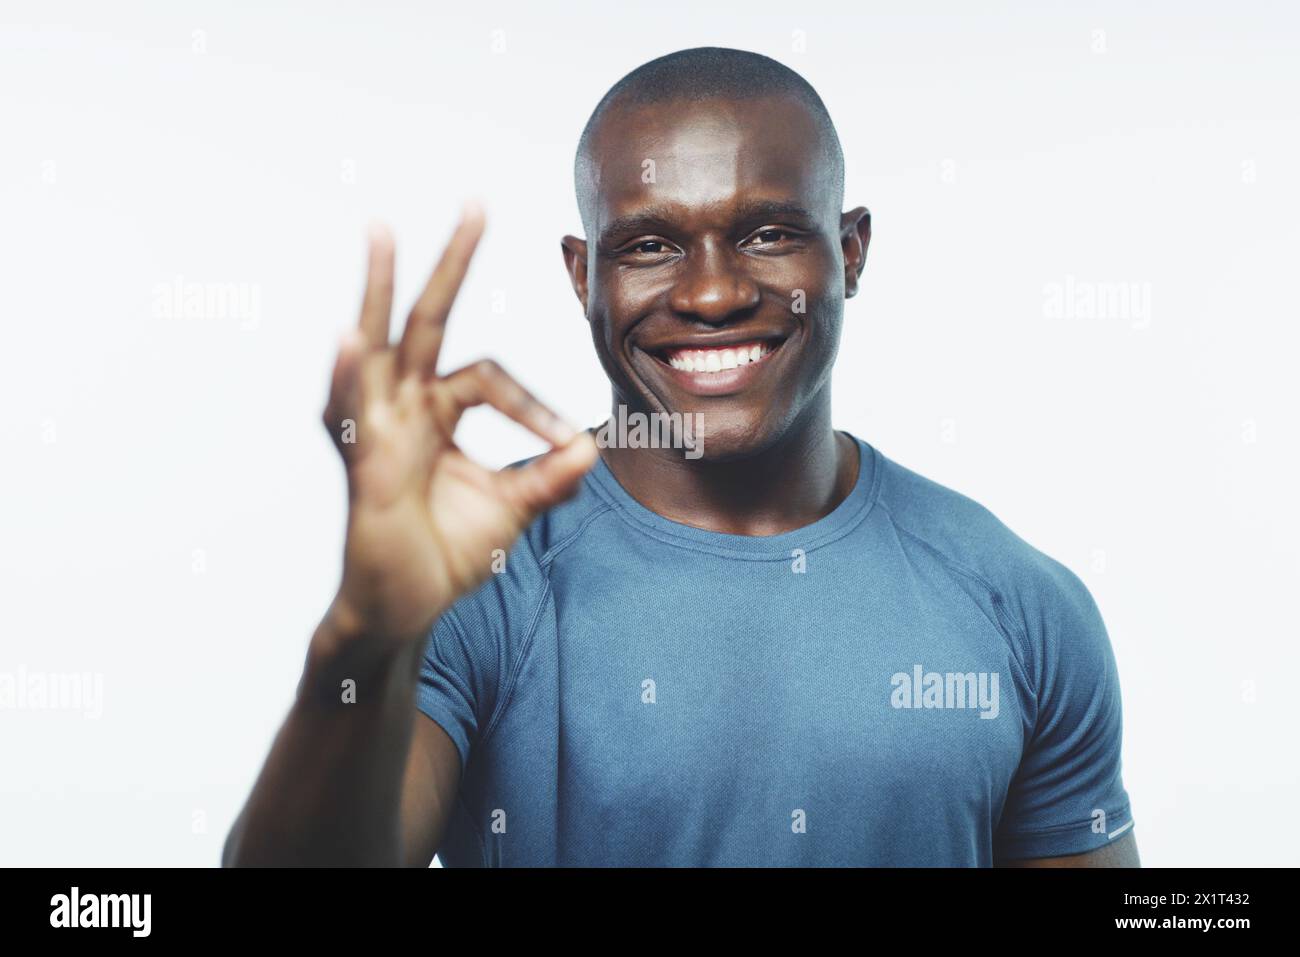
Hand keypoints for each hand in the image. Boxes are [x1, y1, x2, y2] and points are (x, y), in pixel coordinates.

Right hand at [319, 205, 596, 649]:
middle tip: (476, 203)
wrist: (403, 610)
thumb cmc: (445, 554)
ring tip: (381, 230)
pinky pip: (352, 413)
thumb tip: (594, 448)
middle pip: (428, 320)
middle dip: (452, 262)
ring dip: (378, 288)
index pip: (491, 377)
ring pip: (378, 345)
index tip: (569, 446)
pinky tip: (351, 336)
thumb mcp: (511, 510)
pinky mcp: (362, 466)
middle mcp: (404, 407)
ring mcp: (377, 430)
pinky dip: (349, 376)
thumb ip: (548, 479)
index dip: (534, 406)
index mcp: (440, 411)